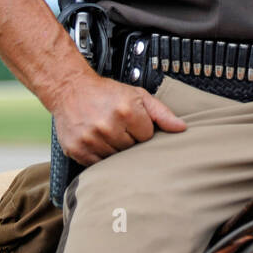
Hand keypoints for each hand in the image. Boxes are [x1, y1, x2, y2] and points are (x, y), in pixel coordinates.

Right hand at [51, 75, 186, 164]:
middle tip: (117, 126)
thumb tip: (181, 128)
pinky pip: (98, 164)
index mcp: (127, 111)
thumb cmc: (106, 93)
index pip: (147, 137)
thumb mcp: (137, 95)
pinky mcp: (77, 150)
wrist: (70, 88)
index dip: (141, 129)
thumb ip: (161, 113)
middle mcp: (108, 126)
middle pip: (132, 149)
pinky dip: (100, 156)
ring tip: (106, 132)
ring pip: (116, 159)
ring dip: (114, 148)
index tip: (131, 121)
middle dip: (128, 140)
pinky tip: (97, 141)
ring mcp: (91, 139)